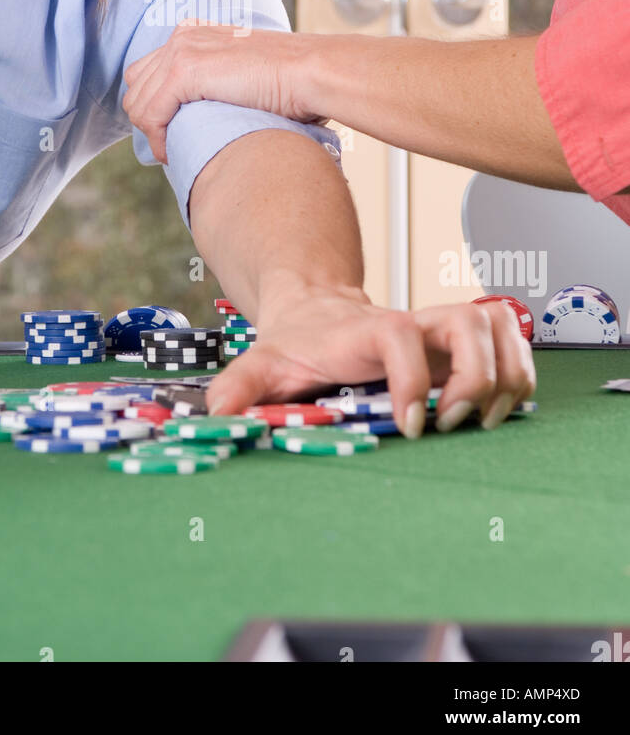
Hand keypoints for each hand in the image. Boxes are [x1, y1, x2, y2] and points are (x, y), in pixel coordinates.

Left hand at [123, 20, 325, 162]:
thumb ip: (216, 82)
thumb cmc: (290, 82)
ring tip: (173, 151)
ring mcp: (181, 50)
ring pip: (138, 102)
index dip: (154, 106)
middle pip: (136, 86)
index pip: (149, 71)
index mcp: (194, 33)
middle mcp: (183, 36)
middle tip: (170, 145)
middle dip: (148, 120)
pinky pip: (151, 114)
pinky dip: (158, 139)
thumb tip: (200, 113)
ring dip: (152, 133)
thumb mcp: (243, 74)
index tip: (171, 132)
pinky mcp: (184, 70)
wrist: (309, 72)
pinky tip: (172, 152)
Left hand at [205, 293, 535, 435]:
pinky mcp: (464, 344)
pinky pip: (512, 343)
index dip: (411, 379)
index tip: (410, 425)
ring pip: (500, 328)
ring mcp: (444, 331)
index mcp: (370, 329)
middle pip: (471, 322)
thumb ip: (239, 386)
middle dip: (476, 376)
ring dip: (505, 375)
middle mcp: (416, 323)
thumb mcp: (262, 362)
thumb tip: (216, 416)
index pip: (403, 337)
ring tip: (481, 420)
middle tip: (453, 421)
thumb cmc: (297, 342)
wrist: (316, 308)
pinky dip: (518, 373)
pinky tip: (495, 409)